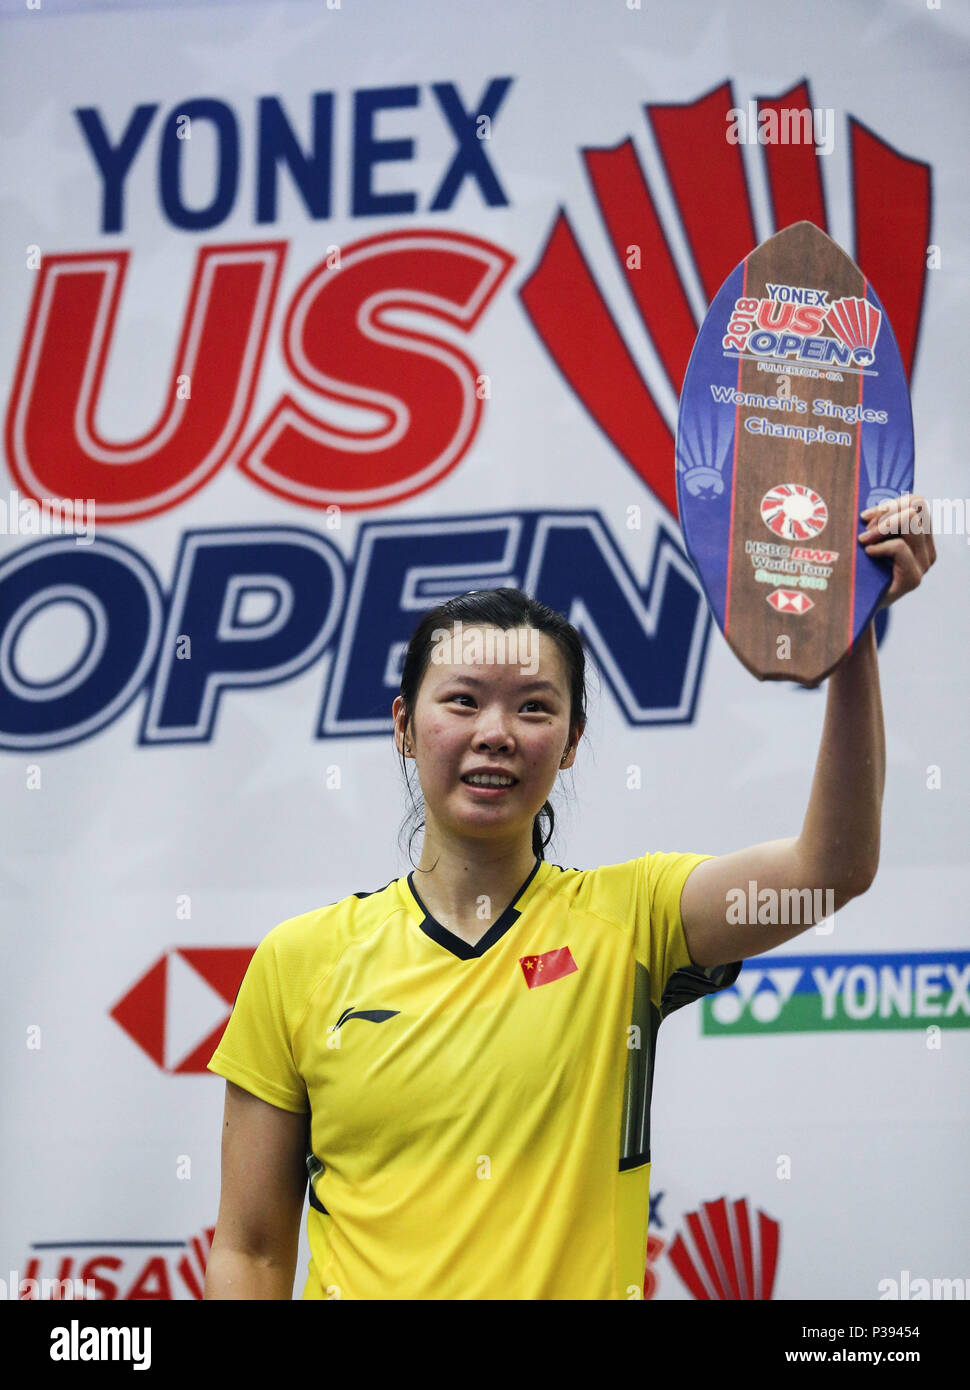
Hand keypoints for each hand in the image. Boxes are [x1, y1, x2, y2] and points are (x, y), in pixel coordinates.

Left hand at [857, 492, 935, 609]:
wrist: (857, 608)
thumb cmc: (860, 569)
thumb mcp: (869, 539)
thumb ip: (877, 521)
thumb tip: (870, 503)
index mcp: (921, 536)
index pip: (917, 502)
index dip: (892, 502)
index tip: (866, 515)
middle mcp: (927, 549)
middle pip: (917, 508)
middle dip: (887, 513)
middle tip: (864, 529)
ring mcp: (923, 564)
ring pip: (911, 524)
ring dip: (882, 528)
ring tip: (863, 540)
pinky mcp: (914, 578)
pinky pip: (899, 548)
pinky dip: (880, 546)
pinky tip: (868, 553)